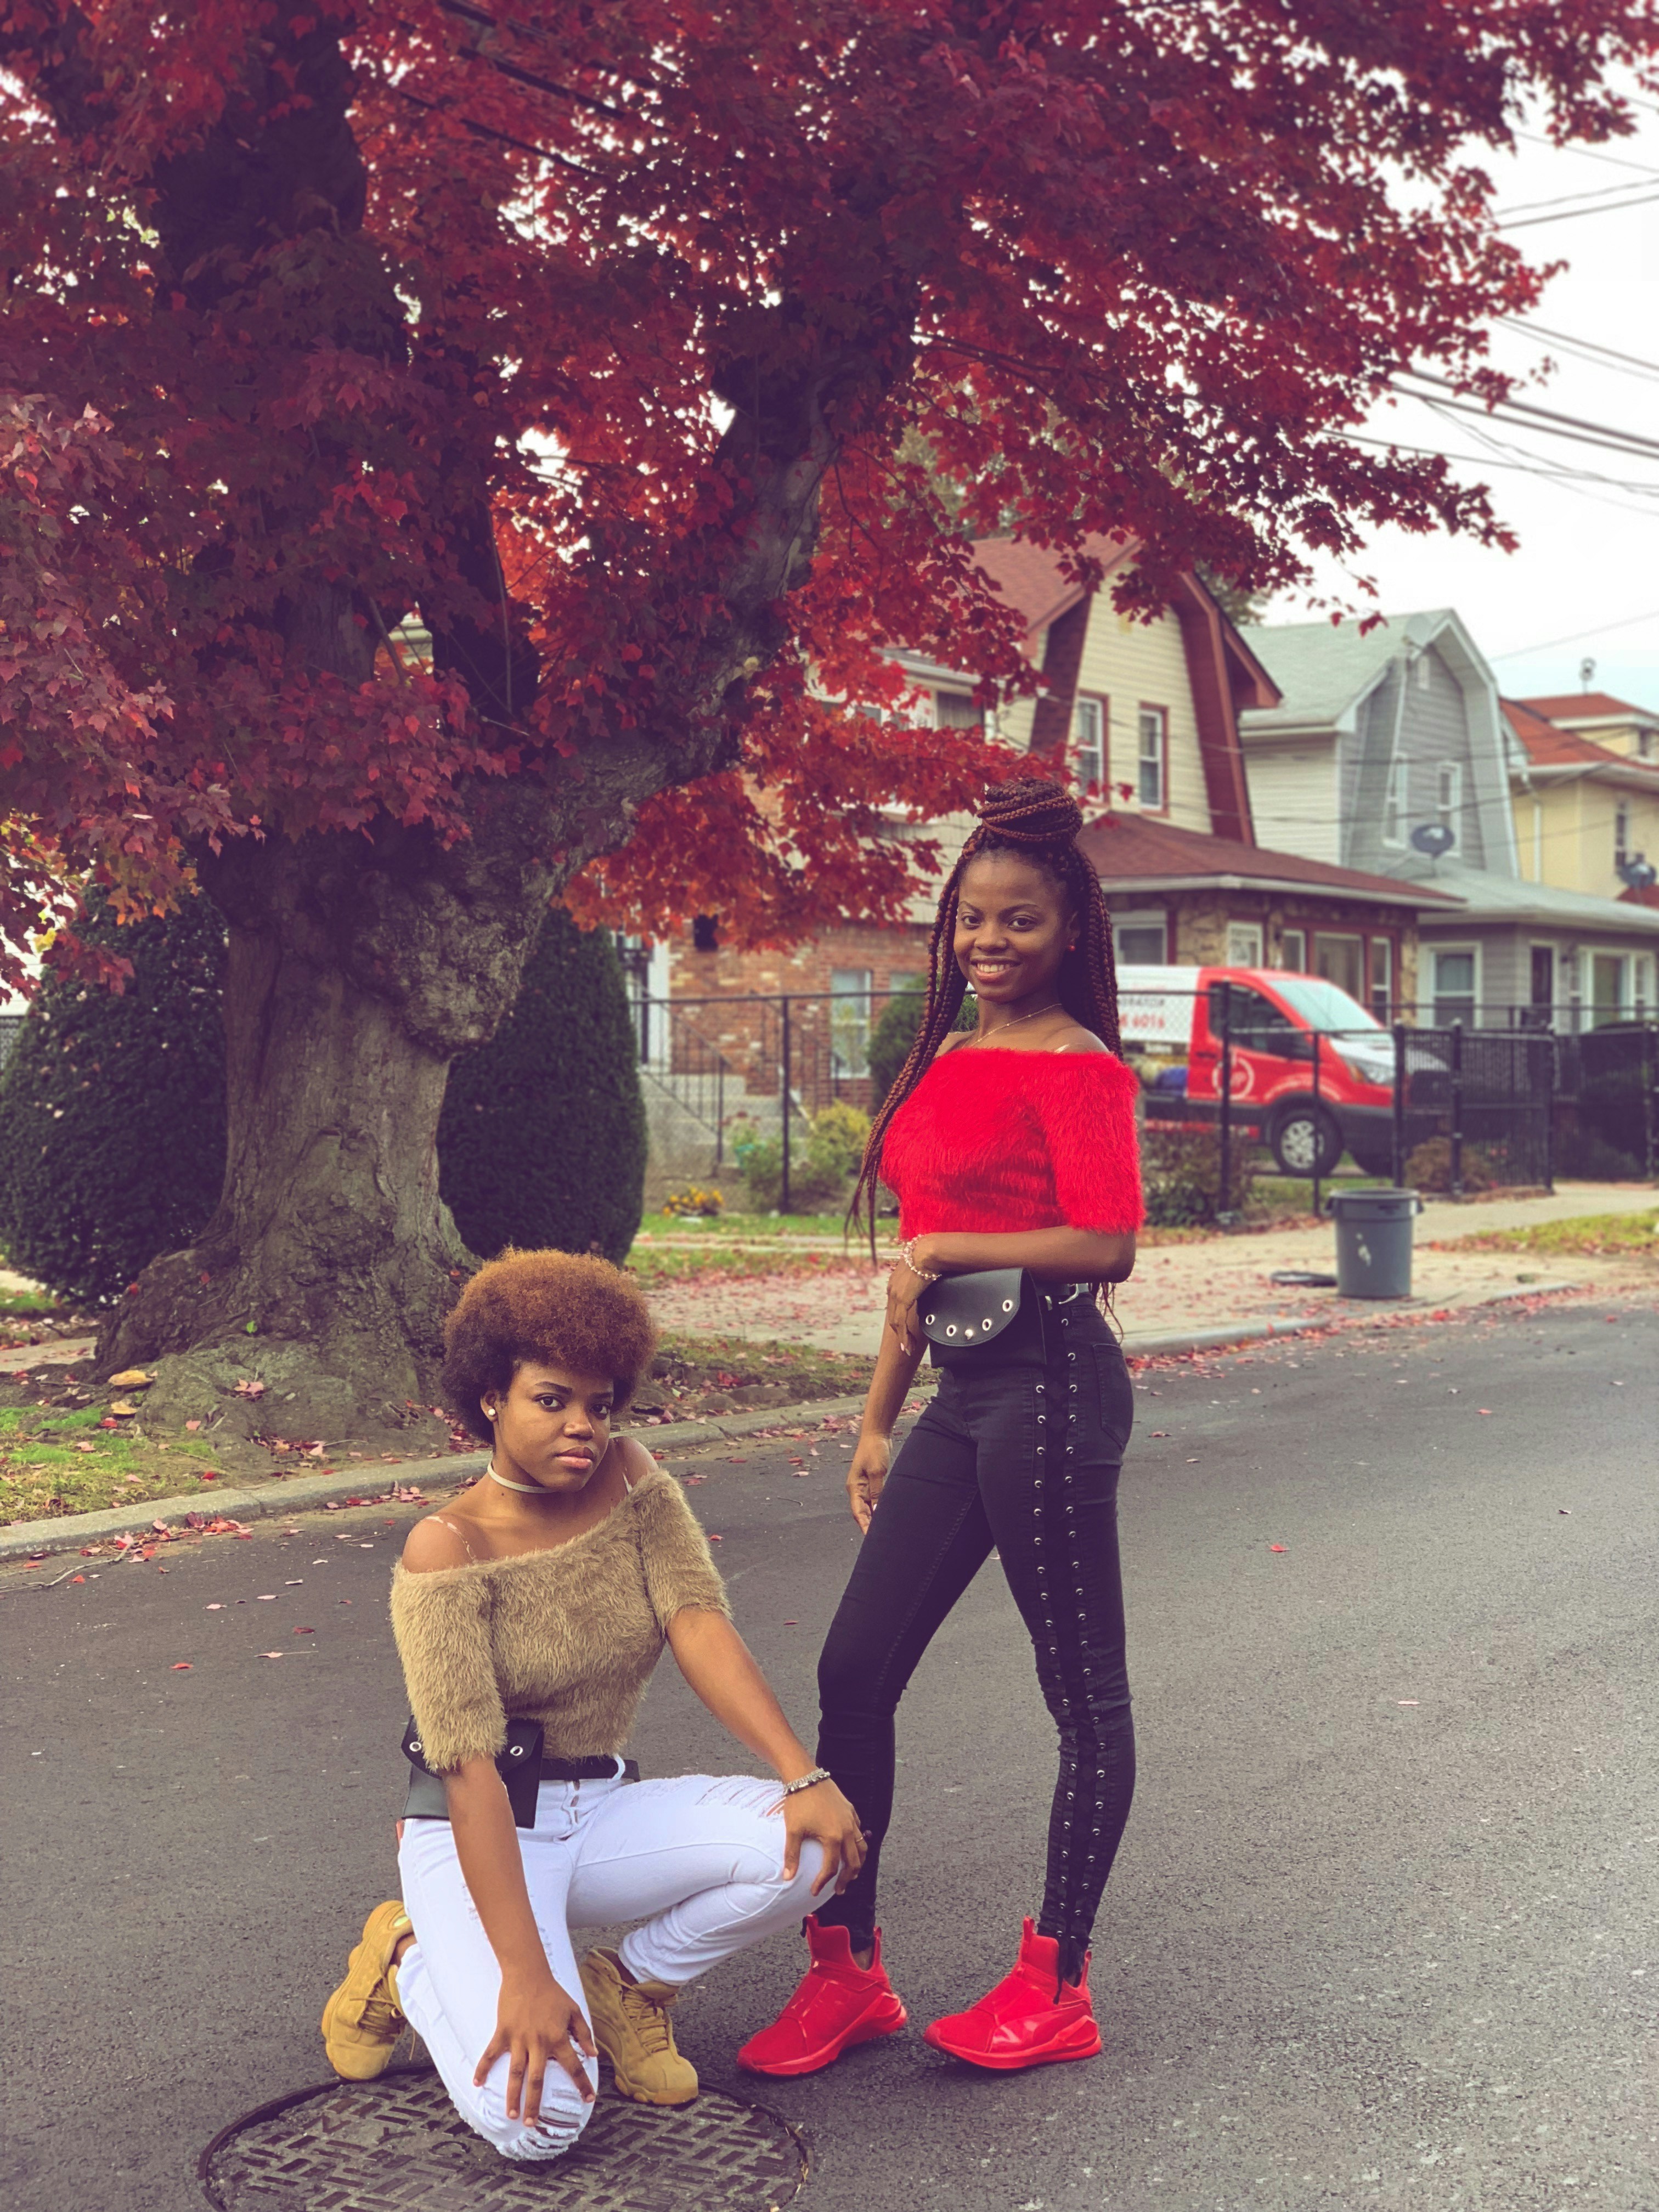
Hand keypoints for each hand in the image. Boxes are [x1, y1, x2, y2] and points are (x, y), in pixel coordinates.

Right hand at [474, 1970, 596, 2122]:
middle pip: (537, 2079)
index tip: (589, 2100)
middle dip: (535, 2103)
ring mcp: (518, 2039)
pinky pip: (491, 2054)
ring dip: (513, 2096)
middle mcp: (538, 2042)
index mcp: (558, 2038)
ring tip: (511, 2115)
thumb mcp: (574, 2010)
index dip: (582, 2084)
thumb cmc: (552, 1993)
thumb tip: (594, 2055)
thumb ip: (583, 2033)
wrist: (528, 1973)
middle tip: (532, 2124)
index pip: (573, 2066)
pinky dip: (483, 2068)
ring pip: (515, 2073)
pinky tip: (477, 2083)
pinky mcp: (502, 2032)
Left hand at [776, 1777, 866, 1896]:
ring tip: (851, 1873)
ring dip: (857, 1862)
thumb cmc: (798, 1803)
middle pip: (854, 1862)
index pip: (831, 1868)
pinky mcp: (850, 1809)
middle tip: (839, 1889)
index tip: (814, 1892)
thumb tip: (787, 1878)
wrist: (805, 1776)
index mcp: (834, 1837)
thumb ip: (792, 1855)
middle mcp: (847, 1830)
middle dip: (846, 1878)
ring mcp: (851, 1819)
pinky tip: (850, 1845)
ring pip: (862, 1846)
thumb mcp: (794, 1830)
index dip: (823, 1883)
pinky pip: (859, 1830)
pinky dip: (857, 1842)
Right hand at [846, 1433, 889, 1532]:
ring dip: (875, 1518)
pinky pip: (875, 1500)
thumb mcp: (876, 1472)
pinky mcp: (873, 1483)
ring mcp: (865, 1486)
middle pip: (862, 1512)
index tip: (870, 1538)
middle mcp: (857, 1489)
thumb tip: (877, 1511)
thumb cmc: (874, 1451)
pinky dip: (879, 1508)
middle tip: (880, 1539)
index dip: (863, 1525)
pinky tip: (887, 1515)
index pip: (857, 1512)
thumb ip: (877, 1492)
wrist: (876, 1435)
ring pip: (869, 1508)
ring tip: (884, 1531)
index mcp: (854, 1487)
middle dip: (869, 1525)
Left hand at [885, 1259, 929, 1353]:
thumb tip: (933, 1280)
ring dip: (902, 1338)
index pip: (894, 1307)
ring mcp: (895, 1295)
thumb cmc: (930, 1257)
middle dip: (900, 1333)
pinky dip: (903, 1336)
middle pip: (893, 1317)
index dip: (899, 1321)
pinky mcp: (902, 1299)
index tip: (905, 1331)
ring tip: (909, 1349)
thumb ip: (923, 1279)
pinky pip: (900, 1322)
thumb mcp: (923, 1270)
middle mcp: (892, 1290)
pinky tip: (907, 1346)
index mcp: (895, 1283)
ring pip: (895, 1322)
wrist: (928, 1251)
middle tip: (907, 1345)